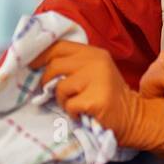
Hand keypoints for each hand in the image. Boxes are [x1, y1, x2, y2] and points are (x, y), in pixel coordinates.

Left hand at [30, 41, 163, 157]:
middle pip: (54, 67)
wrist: (133, 117)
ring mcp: (98, 79)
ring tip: (75, 104)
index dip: (40, 55)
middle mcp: (96, 61)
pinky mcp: (96, 99)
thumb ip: (71, 65)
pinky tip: (82, 114)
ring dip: (62, 101)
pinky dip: (72, 113)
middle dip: (47, 83)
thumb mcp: (92, 72)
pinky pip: (69, 105)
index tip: (30, 65)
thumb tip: (36, 67)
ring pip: (60, 88)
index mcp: (93, 53)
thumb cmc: (106, 96)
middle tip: (53, 94)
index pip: (58, 47)